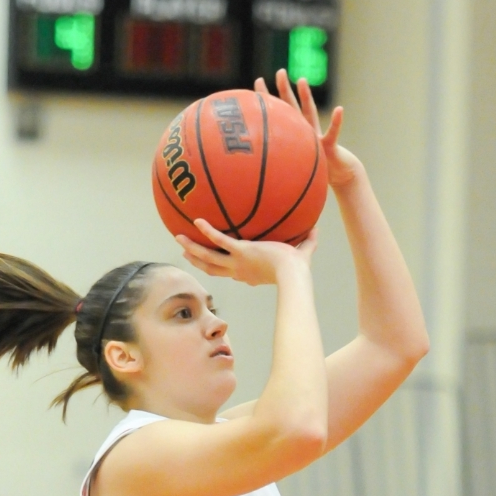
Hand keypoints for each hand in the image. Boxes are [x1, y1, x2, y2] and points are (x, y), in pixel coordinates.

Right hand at [177, 219, 316, 285]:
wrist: (293, 274)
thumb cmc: (298, 270)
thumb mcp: (302, 253)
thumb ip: (308, 241)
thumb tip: (317, 228)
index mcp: (250, 274)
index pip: (232, 272)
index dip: (221, 267)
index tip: (212, 262)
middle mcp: (239, 271)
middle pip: (212, 267)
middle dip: (197, 260)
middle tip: (185, 253)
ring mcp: (237, 262)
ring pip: (208, 258)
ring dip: (193, 249)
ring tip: (179, 239)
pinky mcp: (240, 251)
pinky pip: (219, 240)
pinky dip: (208, 231)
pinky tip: (197, 221)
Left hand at [255, 68, 360, 189]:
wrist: (340, 175)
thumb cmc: (317, 173)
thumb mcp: (296, 169)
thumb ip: (283, 164)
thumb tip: (259, 171)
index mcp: (294, 136)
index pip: (278, 114)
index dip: (267, 100)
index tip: (257, 82)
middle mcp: (305, 131)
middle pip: (292, 107)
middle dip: (284, 89)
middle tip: (279, 71)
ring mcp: (317, 136)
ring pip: (309, 114)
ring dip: (306, 97)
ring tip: (301, 80)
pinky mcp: (330, 146)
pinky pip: (333, 133)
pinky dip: (336, 122)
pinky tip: (339, 110)